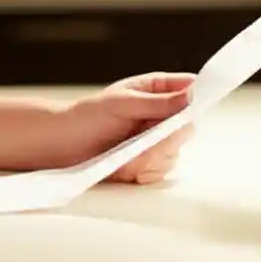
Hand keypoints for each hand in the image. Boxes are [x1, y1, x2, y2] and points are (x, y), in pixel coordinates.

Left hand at [68, 72, 195, 184]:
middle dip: (166, 141)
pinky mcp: (147, 161)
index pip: (190, 90)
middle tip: (147, 145)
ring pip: (174, 152)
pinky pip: (160, 170)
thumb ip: (157, 102)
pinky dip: (143, 171)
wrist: (64, 144)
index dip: (196, 100)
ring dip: (151, 159)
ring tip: (126, 158)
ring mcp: (155, 139)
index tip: (187, 114)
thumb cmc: (87, 115)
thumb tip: (190, 96)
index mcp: (156, 90)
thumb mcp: (122, 103)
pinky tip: (125, 166)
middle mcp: (160, 114)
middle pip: (186, 128)